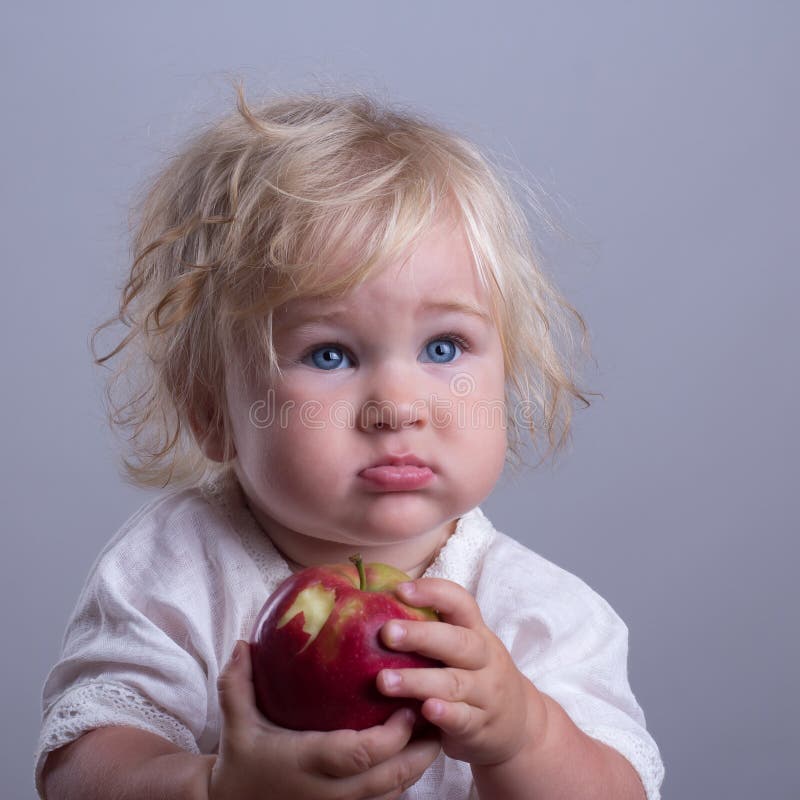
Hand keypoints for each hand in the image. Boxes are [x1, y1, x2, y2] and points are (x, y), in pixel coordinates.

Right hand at [211, 640, 441, 799]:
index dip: (392, 734)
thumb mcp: (235, 721)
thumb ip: (237, 681)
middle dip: (421, 750)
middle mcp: (330, 792)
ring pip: (395, 793)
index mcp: (308, 762)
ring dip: (418, 764)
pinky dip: (404, 778)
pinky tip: (414, 750)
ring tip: (435, 727)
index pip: (360, 753)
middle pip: (390, 778)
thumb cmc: (241, 759)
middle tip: (437, 712)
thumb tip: (242, 641)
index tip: (410, 706)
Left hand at [376, 579, 546, 766]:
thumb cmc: (476, 674)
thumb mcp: (465, 647)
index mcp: (476, 632)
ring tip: (384, 680)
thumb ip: (434, 627)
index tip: (400, 590)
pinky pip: (463, 719)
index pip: (461, 603)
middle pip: (456, 642)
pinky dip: (445, 714)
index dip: (433, 593)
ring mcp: (485, 693)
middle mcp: (484, 659)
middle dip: (420, 636)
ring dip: (417, 681)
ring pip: (453, 683)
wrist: (519, 725)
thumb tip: (381, 600)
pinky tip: (424, 710)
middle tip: (386, 633)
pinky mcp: (480, 726)